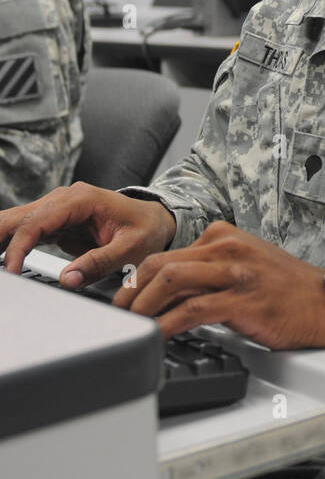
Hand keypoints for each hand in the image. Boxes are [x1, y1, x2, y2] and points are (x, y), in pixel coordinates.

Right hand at [0, 182, 176, 281]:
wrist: (155, 221)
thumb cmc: (146, 230)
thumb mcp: (132, 249)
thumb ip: (100, 263)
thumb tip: (69, 279)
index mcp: (80, 199)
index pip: (37, 221)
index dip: (20, 247)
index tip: (11, 271)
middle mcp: (63, 199)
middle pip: (18, 217)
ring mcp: (56, 210)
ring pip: (16, 223)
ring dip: (0, 240)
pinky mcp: (55, 224)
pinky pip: (25, 233)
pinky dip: (9, 246)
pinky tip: (0, 261)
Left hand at [111, 220, 324, 348]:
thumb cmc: (287, 291)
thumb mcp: (244, 266)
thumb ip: (209, 272)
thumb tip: (167, 294)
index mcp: (224, 236)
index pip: (167, 253)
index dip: (139, 277)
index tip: (126, 296)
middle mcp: (228, 248)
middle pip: (161, 263)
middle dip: (131, 290)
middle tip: (119, 312)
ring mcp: (235, 273)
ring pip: (171, 282)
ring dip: (143, 306)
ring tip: (132, 325)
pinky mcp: (242, 300)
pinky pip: (192, 310)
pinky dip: (167, 324)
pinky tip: (158, 335)